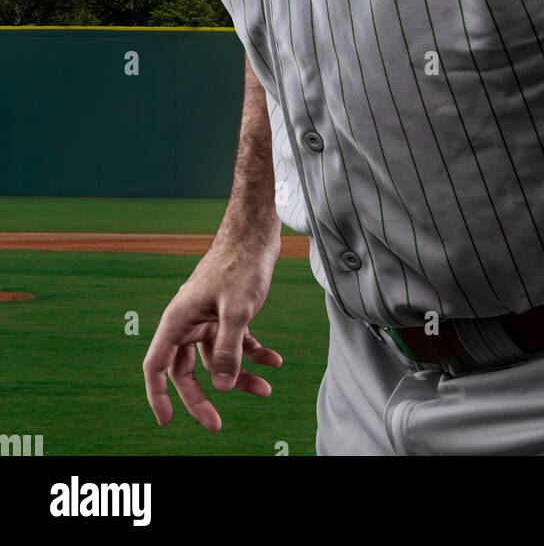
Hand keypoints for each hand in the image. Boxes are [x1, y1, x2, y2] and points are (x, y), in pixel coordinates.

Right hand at [142, 239, 281, 431]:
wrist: (256, 232)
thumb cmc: (241, 264)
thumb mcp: (237, 309)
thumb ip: (228, 348)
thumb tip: (222, 387)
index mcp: (178, 320)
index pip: (156, 366)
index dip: (158, 395)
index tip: (167, 421)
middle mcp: (189, 321)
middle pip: (186, 370)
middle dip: (201, 397)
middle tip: (216, 424)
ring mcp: (209, 318)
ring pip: (217, 359)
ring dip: (239, 375)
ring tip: (265, 390)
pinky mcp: (229, 313)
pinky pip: (237, 343)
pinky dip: (253, 354)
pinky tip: (274, 362)